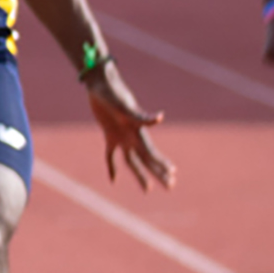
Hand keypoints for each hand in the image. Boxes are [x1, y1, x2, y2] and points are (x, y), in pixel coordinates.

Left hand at [84, 64, 175, 190]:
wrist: (100, 82)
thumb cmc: (113, 90)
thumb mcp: (125, 105)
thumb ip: (141, 116)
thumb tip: (160, 119)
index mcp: (137, 130)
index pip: (150, 152)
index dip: (161, 164)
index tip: (173, 173)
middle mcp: (131, 135)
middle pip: (146, 159)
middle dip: (158, 173)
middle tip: (171, 186)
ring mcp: (121, 136)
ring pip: (132, 161)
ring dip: (140, 175)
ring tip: (148, 190)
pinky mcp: (109, 133)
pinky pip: (110, 154)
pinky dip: (112, 166)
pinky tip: (113, 180)